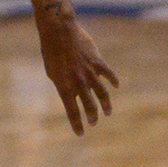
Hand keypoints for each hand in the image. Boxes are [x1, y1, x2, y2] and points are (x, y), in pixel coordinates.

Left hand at [36, 13, 117, 135]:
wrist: (58, 32)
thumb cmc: (51, 52)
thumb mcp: (53, 72)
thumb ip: (65, 84)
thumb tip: (77, 92)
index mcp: (64, 87)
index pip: (72, 111)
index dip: (76, 124)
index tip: (80, 134)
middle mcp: (78, 82)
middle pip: (89, 105)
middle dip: (92, 116)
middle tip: (94, 122)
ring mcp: (89, 72)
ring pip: (102, 93)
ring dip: (105, 105)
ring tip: (108, 112)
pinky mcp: (97, 62)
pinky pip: (108, 74)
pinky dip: (113, 81)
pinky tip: (116, 86)